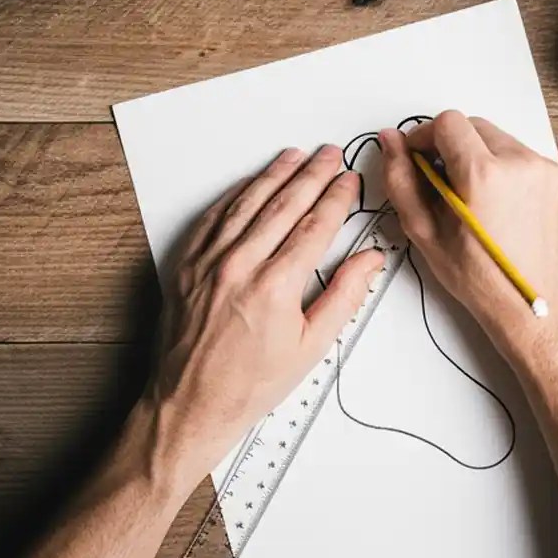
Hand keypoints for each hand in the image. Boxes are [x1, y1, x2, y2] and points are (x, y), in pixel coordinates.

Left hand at [144, 145, 384, 479]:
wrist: (191, 403)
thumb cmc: (250, 383)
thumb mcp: (312, 346)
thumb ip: (344, 296)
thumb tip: (369, 260)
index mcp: (275, 287)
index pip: (315, 227)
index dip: (337, 199)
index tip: (350, 181)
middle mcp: (238, 267)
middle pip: (284, 205)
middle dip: (312, 175)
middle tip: (330, 155)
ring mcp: (208, 263)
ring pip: (247, 203)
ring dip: (275, 175)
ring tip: (295, 156)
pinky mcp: (187, 265)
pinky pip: (214, 217)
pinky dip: (236, 194)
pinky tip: (252, 183)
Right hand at [379, 110, 557, 337]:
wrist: (529, 304)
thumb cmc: (479, 278)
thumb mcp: (425, 231)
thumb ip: (402, 179)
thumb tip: (391, 141)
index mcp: (484, 174)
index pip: (449, 122)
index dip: (427, 136)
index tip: (420, 157)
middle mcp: (520, 164)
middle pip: (475, 126)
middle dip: (454, 146)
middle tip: (445, 183)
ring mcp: (545, 170)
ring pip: (500, 140)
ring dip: (481, 157)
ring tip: (475, 198)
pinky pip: (524, 158)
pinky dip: (507, 170)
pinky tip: (501, 204)